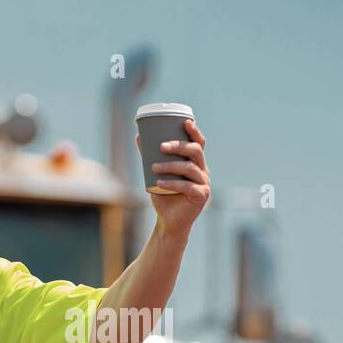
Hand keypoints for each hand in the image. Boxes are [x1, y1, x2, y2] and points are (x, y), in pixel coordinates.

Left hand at [136, 117, 210, 237]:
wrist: (168, 221)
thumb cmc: (163, 195)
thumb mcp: (156, 173)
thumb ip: (150, 156)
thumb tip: (139, 136)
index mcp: (195, 162)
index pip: (198, 143)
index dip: (194, 131)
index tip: (185, 122)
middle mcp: (203, 170)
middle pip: (195, 151)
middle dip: (179, 145)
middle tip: (161, 146)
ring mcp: (204, 183)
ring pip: (190, 168)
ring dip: (171, 166)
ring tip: (153, 167)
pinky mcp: (201, 196)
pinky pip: (188, 186)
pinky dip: (172, 183)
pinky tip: (159, 183)